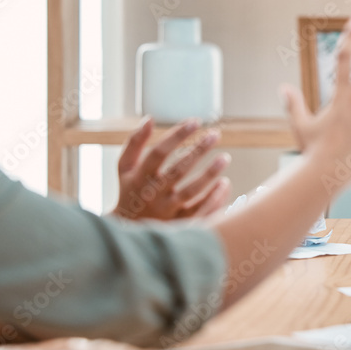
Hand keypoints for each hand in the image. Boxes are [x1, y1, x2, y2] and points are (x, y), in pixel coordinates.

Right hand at [113, 118, 231, 220]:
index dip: (177, 135)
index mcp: (140, 177)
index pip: (158, 152)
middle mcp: (152, 194)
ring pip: (191, 192)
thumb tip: (150, 119)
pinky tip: (224, 183)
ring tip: (225, 157)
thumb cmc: (129, 190)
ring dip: (209, 174)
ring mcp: (166, 211)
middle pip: (178, 170)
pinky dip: (214, 198)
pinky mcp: (179, 224)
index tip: (195, 121)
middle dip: (198, 150)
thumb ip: (134, 143)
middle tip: (215, 134)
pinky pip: (200, 211)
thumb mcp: (125, 167)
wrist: (127, 230)